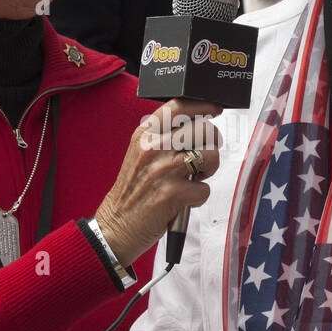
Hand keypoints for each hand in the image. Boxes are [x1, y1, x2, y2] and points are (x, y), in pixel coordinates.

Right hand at [95, 98, 221, 267]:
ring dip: (208, 170)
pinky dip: (198, 197)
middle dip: (212, 143)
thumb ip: (163, 136)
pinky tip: (183, 199)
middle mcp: (153, 148)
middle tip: (202, 157)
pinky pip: (205, 188)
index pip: (179, 106)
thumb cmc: (133, 191)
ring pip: (210, 155)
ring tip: (193, 178)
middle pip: (204, 129)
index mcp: (144, 135)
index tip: (215, 108)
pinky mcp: (172, 193)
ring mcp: (163, 170)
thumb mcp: (140, 154)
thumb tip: (198, 123)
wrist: (116, 225)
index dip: (203, 105)